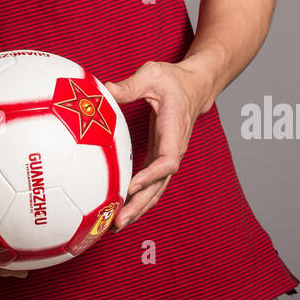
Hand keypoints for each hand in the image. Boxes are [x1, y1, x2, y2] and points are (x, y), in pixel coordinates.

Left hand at [104, 59, 214, 230]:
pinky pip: (151, 183)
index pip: (168, 160)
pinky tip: (121, 210)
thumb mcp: (152, 74)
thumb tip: (105, 90)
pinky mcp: (159, 157)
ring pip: (156, 189)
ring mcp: (167, 155)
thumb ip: (130, 85)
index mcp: (174, 130)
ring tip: (117, 225)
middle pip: (160, 184)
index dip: (151, 175)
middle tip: (119, 221)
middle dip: (141, 204)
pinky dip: (138, 199)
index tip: (132, 186)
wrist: (194, 86)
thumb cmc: (174, 80)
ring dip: (139, 208)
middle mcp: (174, 148)